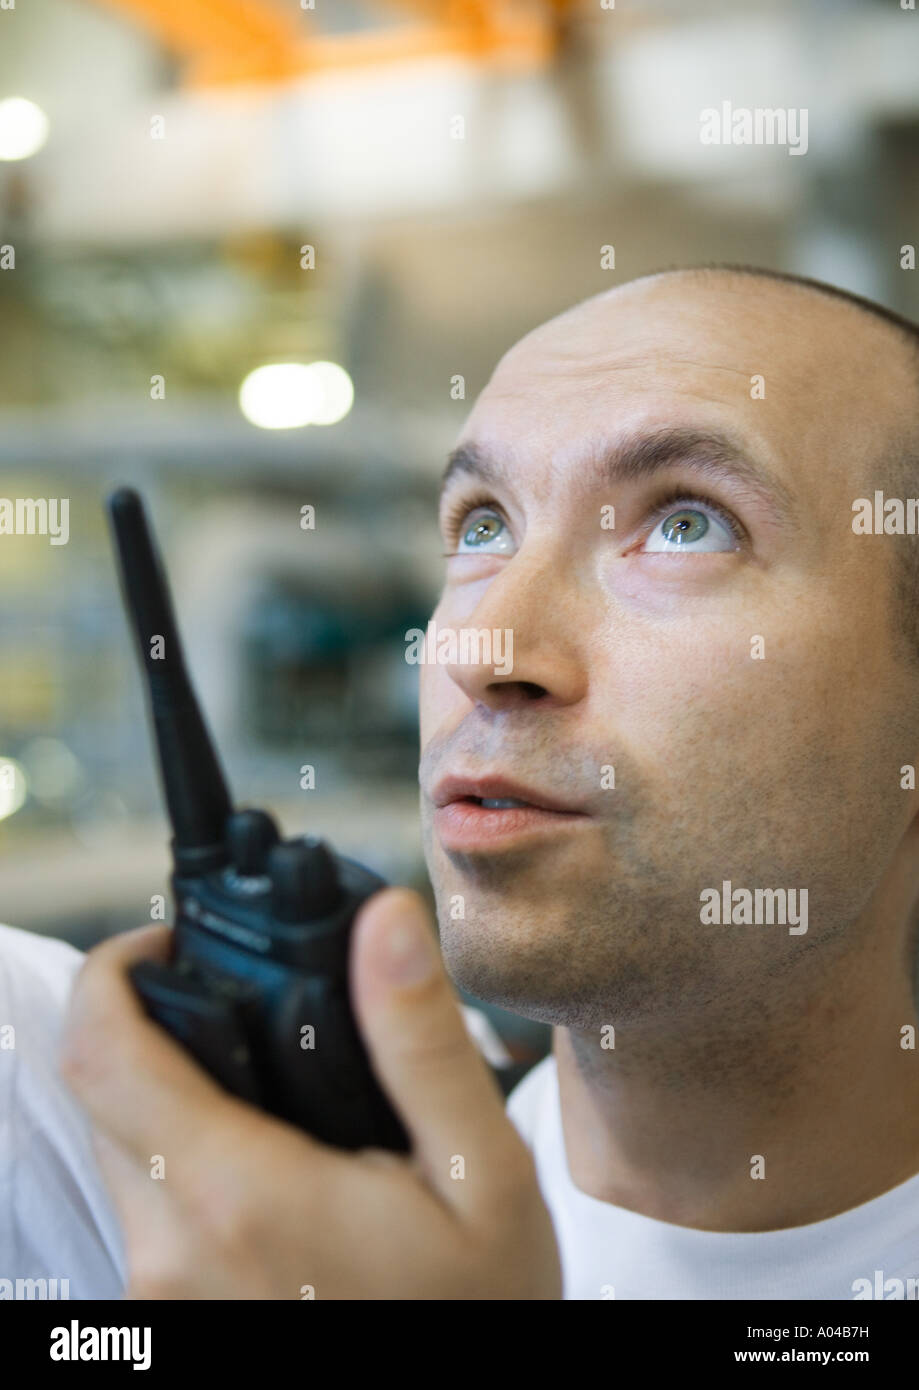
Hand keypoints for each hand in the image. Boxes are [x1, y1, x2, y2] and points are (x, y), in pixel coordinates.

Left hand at [61, 889, 561, 1299]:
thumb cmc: (477, 1311)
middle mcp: (172, 1251)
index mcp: (239, 1196)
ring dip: (169, 1096)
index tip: (167, 942)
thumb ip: (420, 1041)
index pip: (101, 1054)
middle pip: (103, 1095)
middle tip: (244, 1002)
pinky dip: (185, 1159)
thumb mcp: (481, 1172)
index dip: (113, 972)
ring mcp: (161, 1296)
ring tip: (274, 1082)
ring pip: (120, 1151)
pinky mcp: (168, 1320)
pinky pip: (145, 1209)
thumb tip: (383, 921)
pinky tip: (272, 1159)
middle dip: (153, 1028)